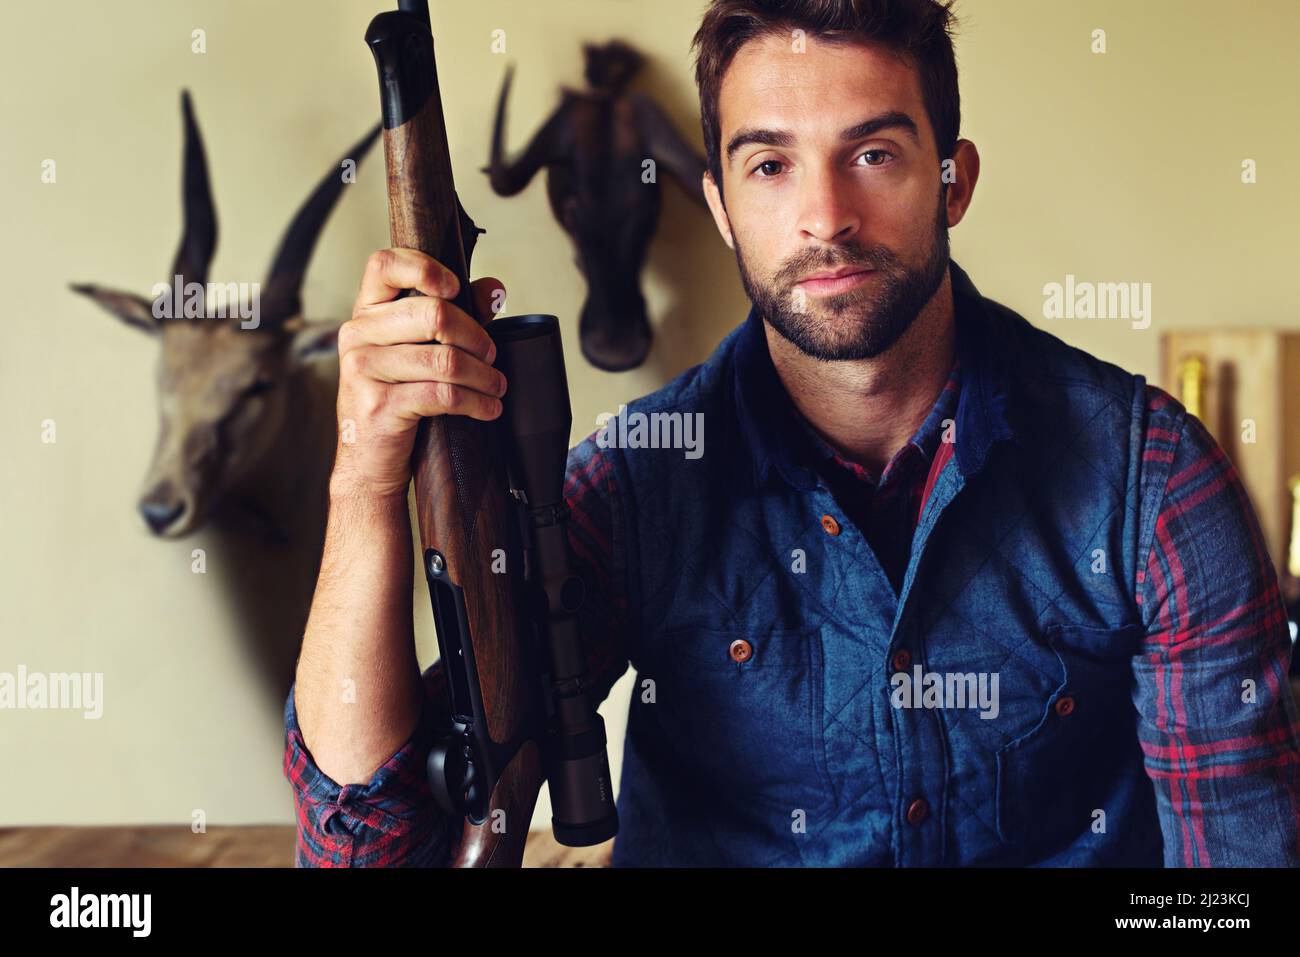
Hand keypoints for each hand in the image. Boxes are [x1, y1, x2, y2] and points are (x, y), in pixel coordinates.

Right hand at [330, 247, 506, 499]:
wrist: (368, 462)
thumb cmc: (396, 400)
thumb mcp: (418, 353)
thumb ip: (455, 316)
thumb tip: (494, 288)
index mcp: (366, 313)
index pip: (384, 264)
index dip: (424, 268)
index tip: (455, 287)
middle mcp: (358, 334)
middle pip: (433, 313)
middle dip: (476, 336)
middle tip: (492, 356)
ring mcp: (364, 370)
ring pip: (444, 359)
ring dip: (483, 376)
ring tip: (497, 386)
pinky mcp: (380, 405)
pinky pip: (442, 394)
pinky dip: (476, 402)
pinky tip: (489, 408)